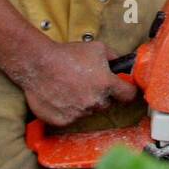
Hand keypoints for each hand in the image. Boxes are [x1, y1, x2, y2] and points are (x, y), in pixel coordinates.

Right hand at [18, 40, 137, 127]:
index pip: (129, 95)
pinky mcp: (64, 120)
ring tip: (71, 87)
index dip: (128, 92)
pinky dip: (69, 110)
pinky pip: (72, 118)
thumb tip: (121, 66)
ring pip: (89, 111)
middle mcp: (95, 101)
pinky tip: (61, 96)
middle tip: (88, 83)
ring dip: (84, 102)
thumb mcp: (97, 48)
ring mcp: (79, 113)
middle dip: (102, 95)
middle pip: (107, 103)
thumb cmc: (67, 55)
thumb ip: (113, 58)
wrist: (39, 64)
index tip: (125, 91)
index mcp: (106, 84)